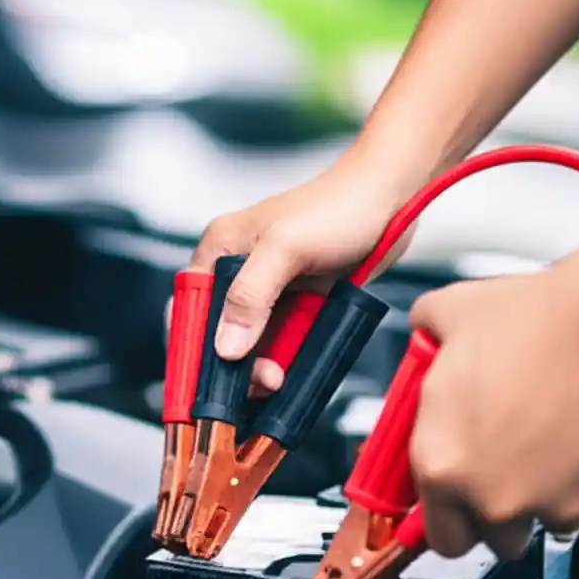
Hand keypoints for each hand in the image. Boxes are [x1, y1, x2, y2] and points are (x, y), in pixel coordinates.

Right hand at [189, 151, 419, 392]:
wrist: (390, 200)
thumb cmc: (339, 205)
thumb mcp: (286, 248)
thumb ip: (250, 295)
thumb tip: (225, 346)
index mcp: (221, 250)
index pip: (188, 305)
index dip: (191, 343)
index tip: (208, 377)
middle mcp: (239, 271)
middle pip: (217, 332)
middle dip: (232, 363)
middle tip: (259, 379)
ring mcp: (269, 290)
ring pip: (250, 344)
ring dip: (260, 366)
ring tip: (278, 377)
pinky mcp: (297, 303)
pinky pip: (281, 342)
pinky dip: (284, 359)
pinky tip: (292, 369)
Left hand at [407, 270, 578, 558]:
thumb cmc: (537, 319)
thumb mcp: (446, 315)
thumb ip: (424, 340)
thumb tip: (424, 336)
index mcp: (443, 464)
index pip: (437, 535)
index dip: (447, 517)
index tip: (454, 505)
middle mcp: (496, 496)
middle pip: (495, 540)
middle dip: (498, 511)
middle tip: (504, 466)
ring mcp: (556, 501)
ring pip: (551, 521)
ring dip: (549, 493)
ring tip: (550, 439)